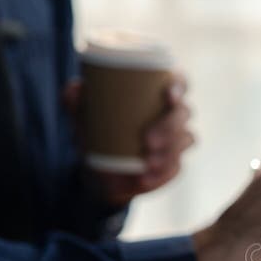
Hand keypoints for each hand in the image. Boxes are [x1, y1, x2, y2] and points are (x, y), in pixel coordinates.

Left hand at [63, 74, 194, 206]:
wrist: (99, 169)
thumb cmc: (95, 130)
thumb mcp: (80, 115)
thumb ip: (74, 99)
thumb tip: (75, 89)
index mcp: (158, 93)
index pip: (179, 82)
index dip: (179, 85)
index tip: (168, 95)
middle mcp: (173, 114)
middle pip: (184, 113)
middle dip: (170, 126)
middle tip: (147, 140)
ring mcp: (177, 140)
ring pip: (186, 139)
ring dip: (170, 151)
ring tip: (147, 162)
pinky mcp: (174, 163)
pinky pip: (176, 167)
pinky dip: (161, 174)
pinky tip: (145, 178)